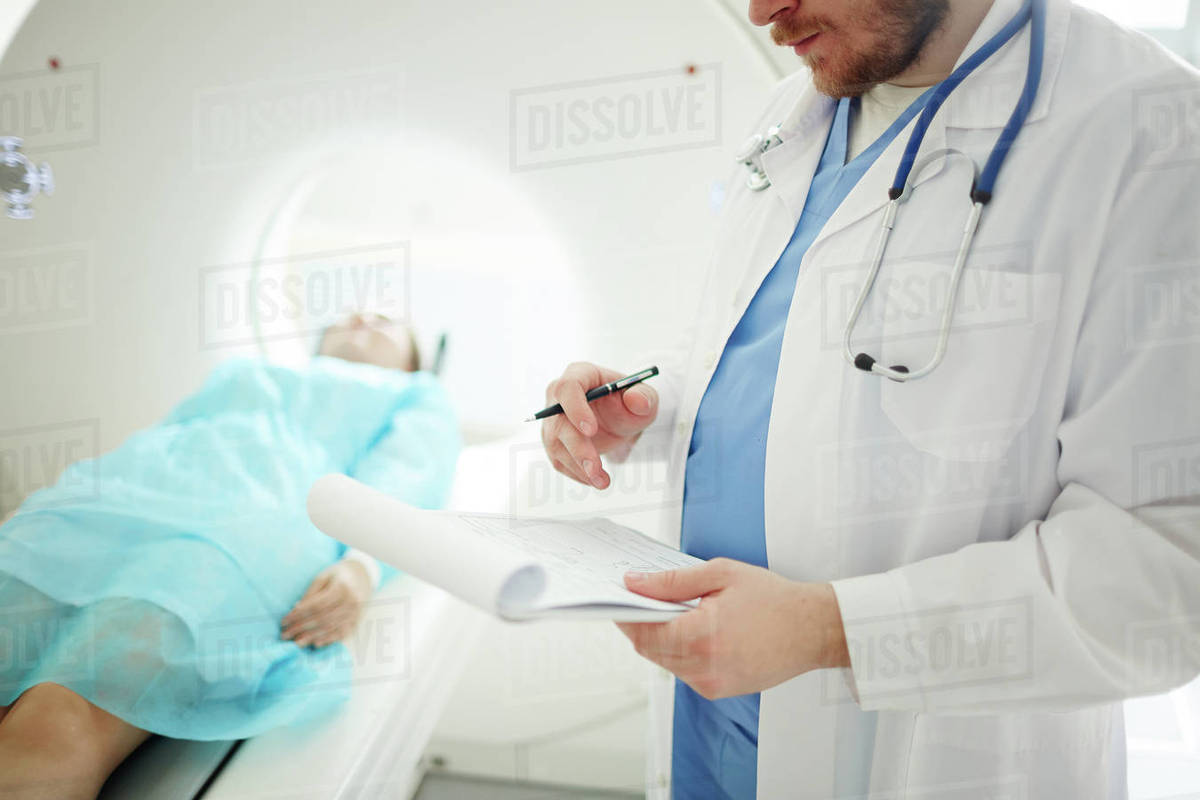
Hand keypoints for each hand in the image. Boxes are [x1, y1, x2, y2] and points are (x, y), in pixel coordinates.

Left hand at [281, 560, 372, 647]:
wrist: (362, 575)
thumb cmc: (338, 575)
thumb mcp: (323, 577)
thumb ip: (311, 593)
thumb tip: (296, 609)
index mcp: (342, 587)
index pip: (316, 605)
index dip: (298, 615)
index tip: (284, 621)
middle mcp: (351, 601)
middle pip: (322, 618)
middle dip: (301, 628)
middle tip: (285, 635)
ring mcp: (355, 612)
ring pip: (331, 628)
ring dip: (312, 637)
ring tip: (297, 643)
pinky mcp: (357, 620)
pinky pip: (342, 633)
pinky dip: (328, 640)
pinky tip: (316, 643)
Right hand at [541, 362, 657, 488]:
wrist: (621, 420)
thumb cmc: (629, 402)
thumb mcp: (644, 397)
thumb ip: (644, 397)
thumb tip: (636, 401)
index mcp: (580, 375)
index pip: (568, 387)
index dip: (576, 408)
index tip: (591, 430)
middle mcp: (560, 397)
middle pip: (559, 421)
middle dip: (577, 448)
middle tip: (596, 468)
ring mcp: (553, 420)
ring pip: (556, 445)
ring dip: (578, 467)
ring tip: (602, 481)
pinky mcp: (554, 441)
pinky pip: (558, 460)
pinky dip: (576, 473)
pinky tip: (594, 478)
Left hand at [616, 559, 849, 699]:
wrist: (813, 629)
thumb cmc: (773, 599)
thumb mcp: (720, 575)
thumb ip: (672, 582)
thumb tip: (635, 583)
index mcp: (701, 637)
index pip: (643, 632)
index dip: (625, 615)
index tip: (618, 598)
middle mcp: (703, 667)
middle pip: (649, 650)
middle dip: (640, 625)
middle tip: (641, 599)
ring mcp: (711, 684)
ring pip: (665, 662)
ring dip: (660, 639)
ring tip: (673, 612)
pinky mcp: (719, 691)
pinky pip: (684, 671)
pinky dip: (680, 651)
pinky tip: (693, 629)